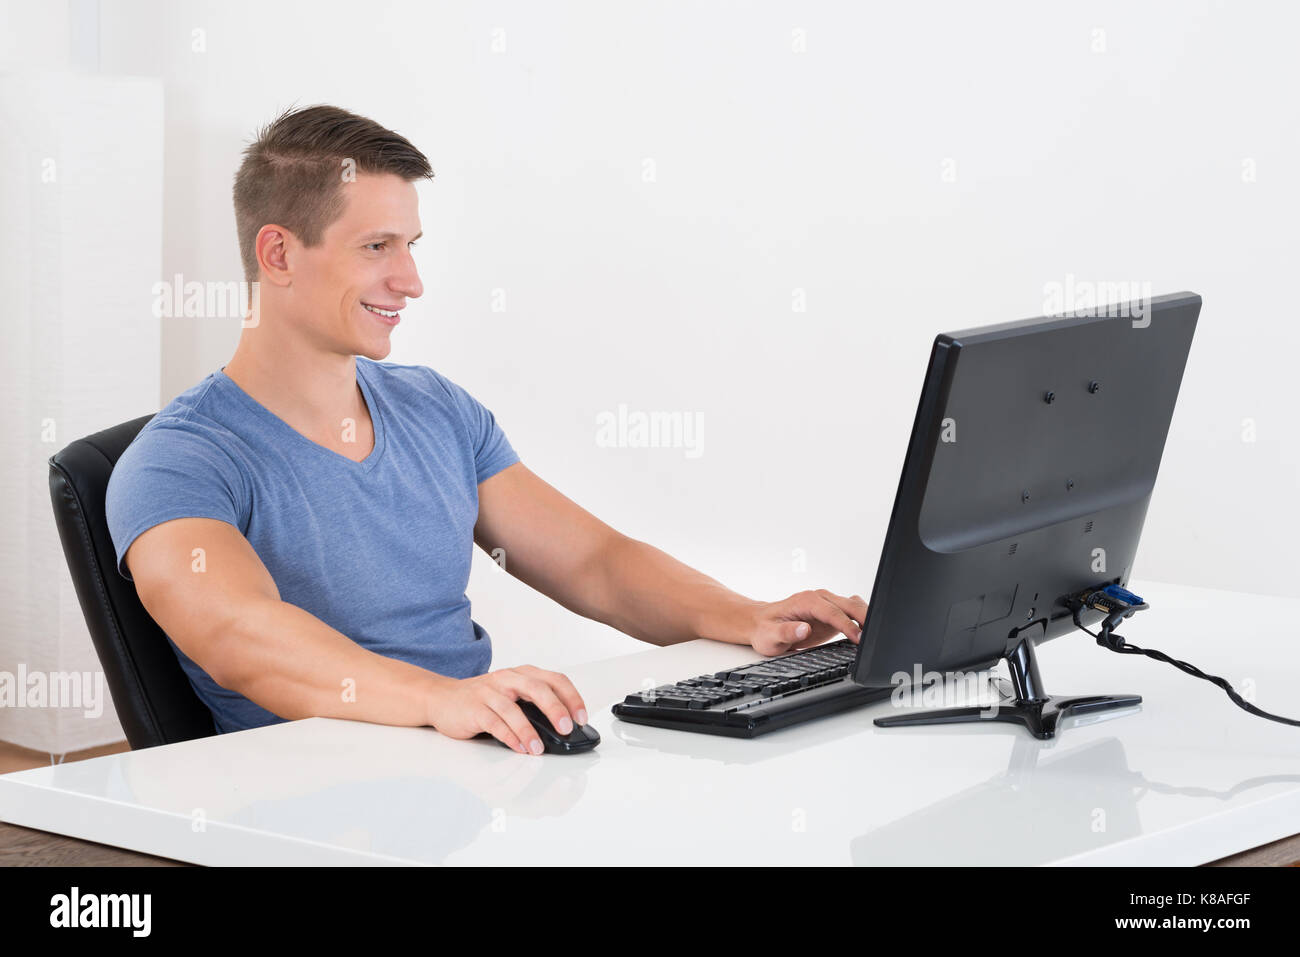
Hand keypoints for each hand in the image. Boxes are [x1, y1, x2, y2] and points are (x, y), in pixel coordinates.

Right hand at [426, 665, 588, 755]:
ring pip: (513, 709)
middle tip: (566, 728)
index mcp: (522, 674)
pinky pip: (493, 722)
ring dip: (529, 730)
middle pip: (537, 688)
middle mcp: (507, 679)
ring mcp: (488, 692)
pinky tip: (518, 748)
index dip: (572, 697)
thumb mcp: (513, 695)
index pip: (555, 679)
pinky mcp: (473, 709)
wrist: (441, 698)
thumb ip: (535, 706)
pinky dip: (508, 736)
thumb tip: (565, 728)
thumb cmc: (482, 699)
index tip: (582, 717)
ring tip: (538, 748)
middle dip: (555, 709)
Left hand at [749, 589, 866, 656]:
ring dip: (866, 617)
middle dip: (864, 619)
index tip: (858, 638)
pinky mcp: (832, 612)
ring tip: (875, 635)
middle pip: (849, 604)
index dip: (847, 625)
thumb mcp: (770, 636)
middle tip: (874, 638)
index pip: (832, 611)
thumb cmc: (765, 629)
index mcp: (806, 601)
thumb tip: (804, 629)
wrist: (762, 623)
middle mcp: (819, 598)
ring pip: (854, 605)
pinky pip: (852, 611)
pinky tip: (867, 632)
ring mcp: (827, 604)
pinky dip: (862, 619)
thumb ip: (786, 632)